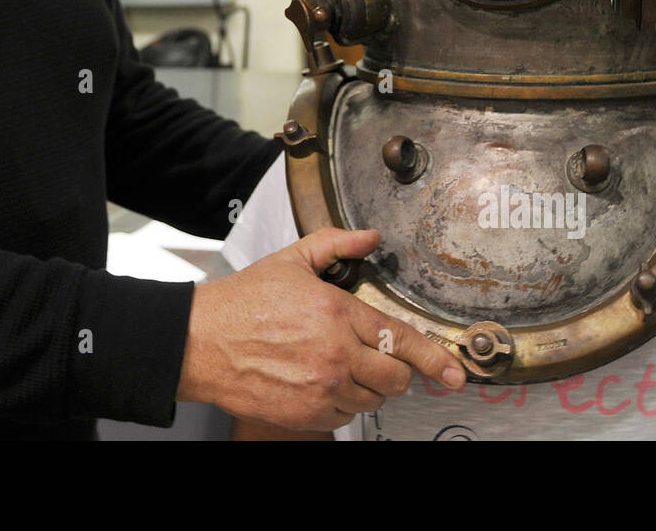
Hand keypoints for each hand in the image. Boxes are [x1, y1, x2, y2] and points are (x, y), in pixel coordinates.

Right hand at [177, 227, 466, 430]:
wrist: (201, 342)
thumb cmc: (244, 302)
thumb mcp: (291, 261)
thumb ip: (336, 245)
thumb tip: (370, 237)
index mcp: (338, 312)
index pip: (401, 338)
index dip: (435, 358)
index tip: (454, 372)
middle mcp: (337, 354)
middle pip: (396, 377)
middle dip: (395, 370)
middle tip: (376, 358)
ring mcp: (323, 389)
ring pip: (374, 399)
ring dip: (368, 387)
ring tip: (340, 366)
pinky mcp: (307, 414)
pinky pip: (346, 418)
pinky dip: (343, 404)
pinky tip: (322, 383)